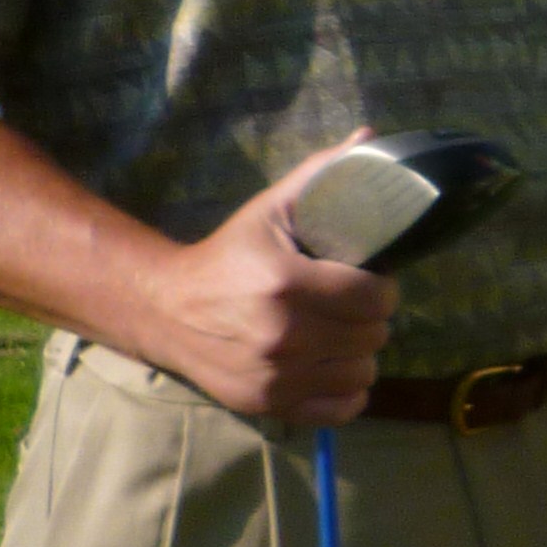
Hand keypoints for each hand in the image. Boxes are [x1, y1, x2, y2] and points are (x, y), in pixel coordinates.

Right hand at [144, 139, 405, 424]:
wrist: (165, 308)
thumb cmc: (229, 255)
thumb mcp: (271, 210)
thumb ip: (324, 175)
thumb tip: (372, 136)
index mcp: (286, 284)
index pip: (376, 297)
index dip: (381, 287)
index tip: (368, 279)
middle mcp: (282, 336)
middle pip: (374, 335)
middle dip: (370, 317)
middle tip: (352, 305)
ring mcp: (275, 376)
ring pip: (364, 373)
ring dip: (360, 354)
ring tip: (340, 334)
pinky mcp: (268, 404)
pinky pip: (342, 409)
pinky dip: (345, 391)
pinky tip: (330, 366)